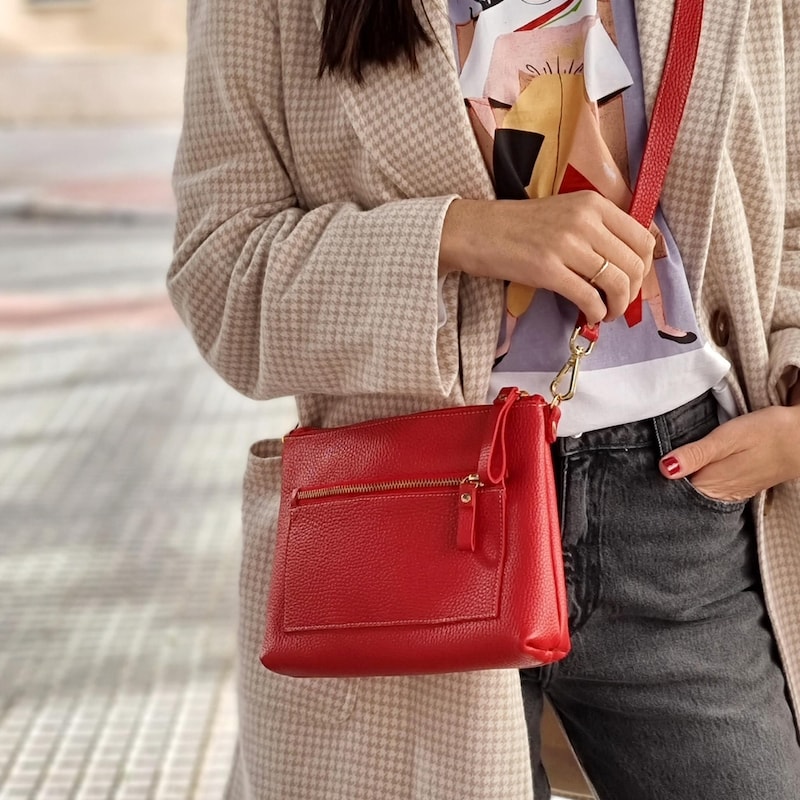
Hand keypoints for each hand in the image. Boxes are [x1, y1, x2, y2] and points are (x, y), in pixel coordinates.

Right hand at [439, 192, 655, 324]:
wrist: (475, 231)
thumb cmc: (517, 226)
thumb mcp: (564, 214)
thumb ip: (595, 229)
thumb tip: (623, 263)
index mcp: (593, 203)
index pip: (642, 237)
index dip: (644, 267)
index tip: (632, 281)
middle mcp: (585, 220)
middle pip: (633, 263)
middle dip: (633, 291)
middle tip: (620, 303)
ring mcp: (566, 244)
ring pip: (616, 282)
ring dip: (618, 305)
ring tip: (607, 313)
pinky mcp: (547, 269)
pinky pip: (589, 297)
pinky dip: (596, 312)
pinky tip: (590, 315)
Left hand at [659, 405, 799, 501]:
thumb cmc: (766, 432)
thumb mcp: (726, 438)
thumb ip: (695, 454)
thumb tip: (664, 469)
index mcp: (710, 485)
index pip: (671, 492)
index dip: (654, 482)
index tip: (641, 471)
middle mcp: (718, 495)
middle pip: (681, 495)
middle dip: (665, 484)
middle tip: (648, 467)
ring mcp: (728, 493)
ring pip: (694, 493)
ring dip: (680, 482)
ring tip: (665, 467)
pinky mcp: (737, 487)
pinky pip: (709, 489)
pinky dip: (696, 481)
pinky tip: (689, 470)